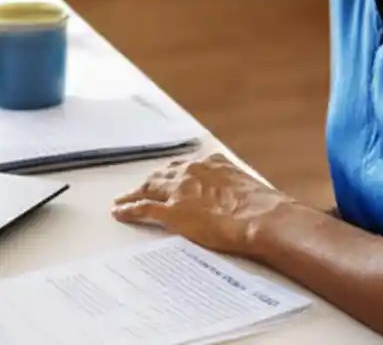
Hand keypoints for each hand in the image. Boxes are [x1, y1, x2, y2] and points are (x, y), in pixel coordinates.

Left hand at [111, 153, 296, 257]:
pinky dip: (129, 210)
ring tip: (124, 200)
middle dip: (150, 182)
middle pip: (162, 175)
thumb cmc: (264, 208)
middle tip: (141, 188)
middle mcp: (192, 172)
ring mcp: (179, 191)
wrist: (261, 217)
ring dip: (134, 194)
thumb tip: (245, 204)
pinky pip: (143, 209)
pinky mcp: (171, 211)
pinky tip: (119, 213)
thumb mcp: (249, 190)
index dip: (173, 174)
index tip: (168, 177)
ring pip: (148, 188)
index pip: (186, 167)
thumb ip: (237, 191)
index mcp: (213, 164)